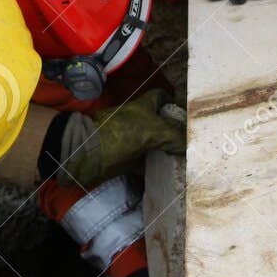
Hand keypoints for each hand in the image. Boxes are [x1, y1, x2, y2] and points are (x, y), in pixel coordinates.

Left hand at [57, 91, 185, 187]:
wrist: (84, 154)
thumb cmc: (118, 134)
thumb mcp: (151, 130)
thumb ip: (173, 135)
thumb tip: (188, 145)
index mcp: (143, 108)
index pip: (161, 98)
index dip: (173, 103)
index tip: (188, 116)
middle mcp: (138, 123)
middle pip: (161, 125)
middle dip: (175, 134)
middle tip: (193, 146)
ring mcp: (131, 142)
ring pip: (154, 147)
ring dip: (167, 155)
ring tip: (186, 164)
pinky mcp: (125, 162)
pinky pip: (144, 167)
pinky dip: (154, 172)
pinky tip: (167, 178)